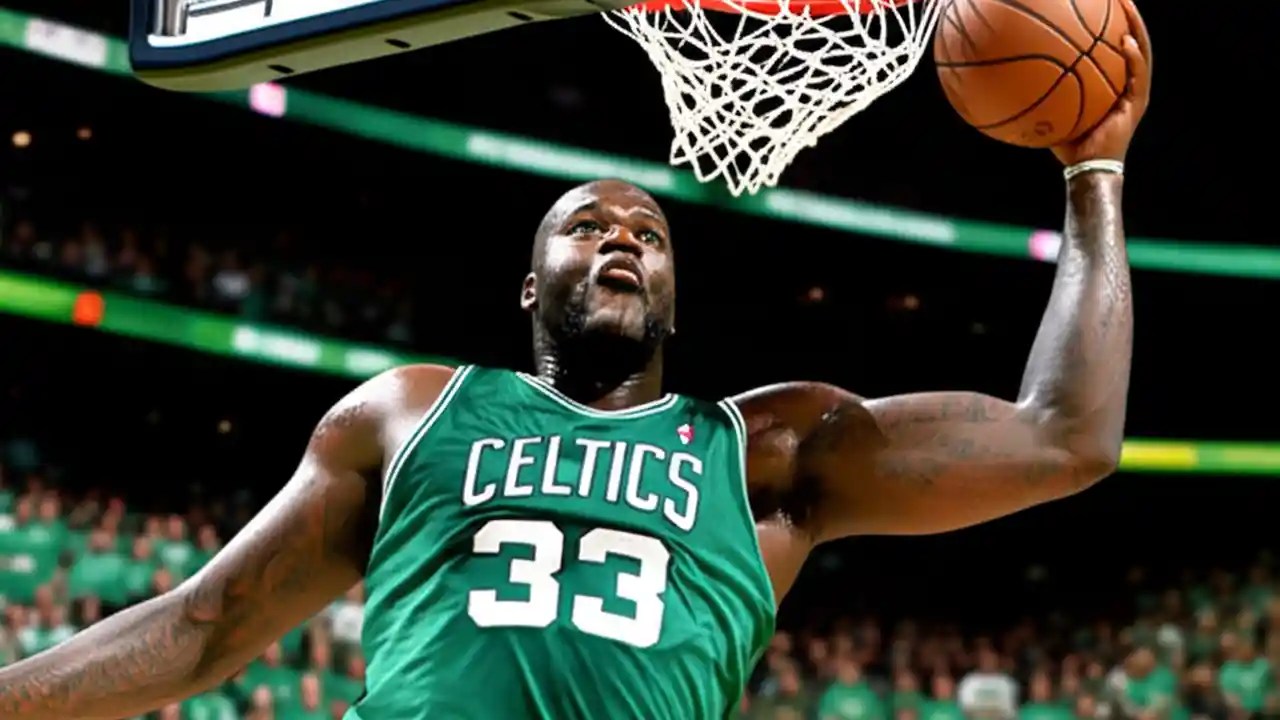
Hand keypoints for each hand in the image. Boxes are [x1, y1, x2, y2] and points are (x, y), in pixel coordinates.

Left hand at [1053, 0, 1152, 165]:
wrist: (1086, 167)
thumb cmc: (1067, 143)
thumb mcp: (1052, 111)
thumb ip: (1042, 92)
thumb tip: (1011, 76)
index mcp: (1111, 83)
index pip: (1111, 46)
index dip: (1108, 24)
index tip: (1099, 4)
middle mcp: (1126, 83)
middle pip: (1130, 40)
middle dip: (1125, 16)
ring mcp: (1135, 92)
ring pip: (1140, 52)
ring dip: (1136, 27)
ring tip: (1128, 5)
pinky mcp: (1137, 103)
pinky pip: (1138, 75)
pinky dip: (1133, 57)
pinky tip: (1125, 41)